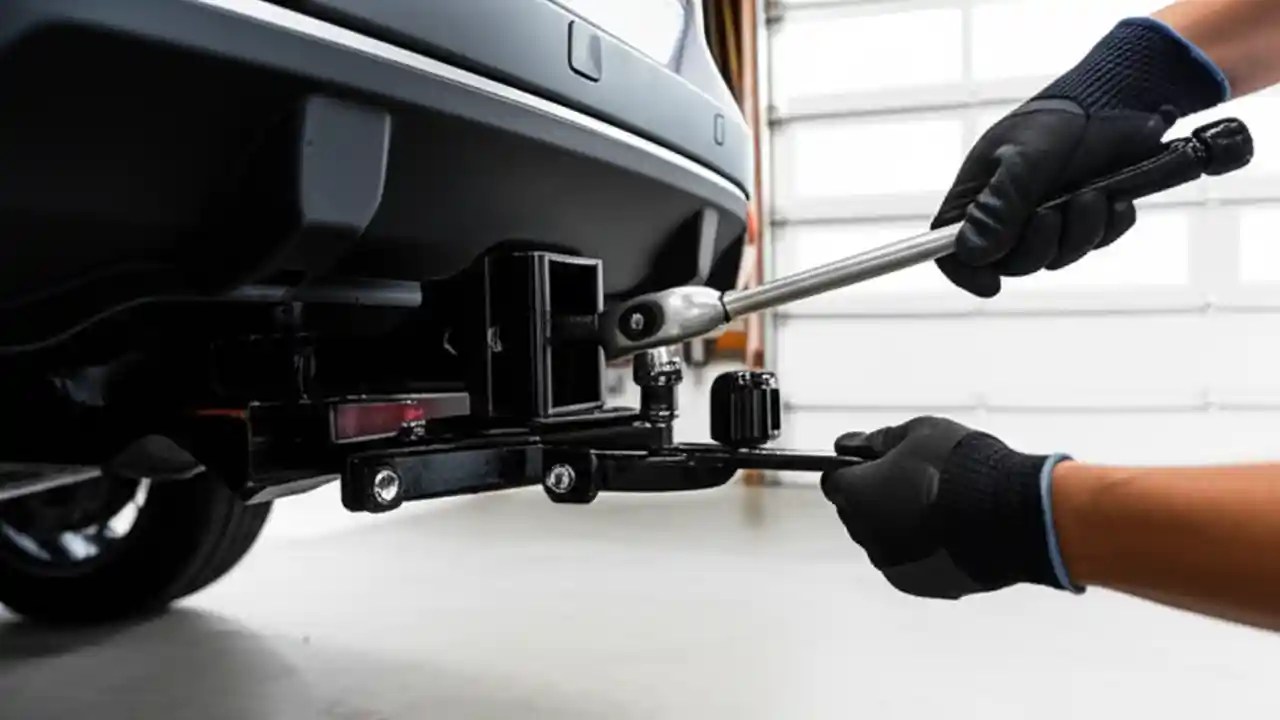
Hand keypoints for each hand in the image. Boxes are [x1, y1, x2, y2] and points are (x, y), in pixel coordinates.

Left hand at [820, 417, 1070, 598]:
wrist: (1010, 516)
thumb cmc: (962, 468)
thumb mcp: (918, 434)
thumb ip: (877, 441)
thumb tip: (849, 445)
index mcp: (856, 495)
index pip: (835, 482)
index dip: (854, 470)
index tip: (874, 462)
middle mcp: (865, 534)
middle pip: (858, 513)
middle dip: (875, 497)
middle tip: (913, 481)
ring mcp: (891, 564)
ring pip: (884, 540)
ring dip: (899, 525)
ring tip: (938, 507)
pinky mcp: (920, 585)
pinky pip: (910, 562)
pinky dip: (921, 549)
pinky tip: (950, 532)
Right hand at [934, 18, 1227, 296]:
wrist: (1117, 98)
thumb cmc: (1058, 121)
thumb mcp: (1024, 159)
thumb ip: (1000, 206)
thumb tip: (973, 252)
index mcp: (977, 196)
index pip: (951, 246)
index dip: (965, 271)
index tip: (992, 286)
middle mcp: (1008, 213)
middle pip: (1010, 263)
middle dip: (1039, 245)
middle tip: (1053, 213)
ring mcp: (1048, 218)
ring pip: (1058, 257)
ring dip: (1080, 231)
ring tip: (1092, 193)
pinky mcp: (1086, 217)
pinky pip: (1097, 242)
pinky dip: (1108, 223)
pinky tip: (1113, 195)